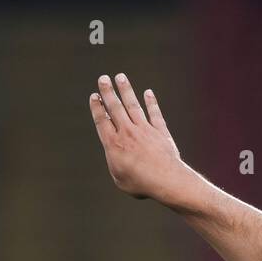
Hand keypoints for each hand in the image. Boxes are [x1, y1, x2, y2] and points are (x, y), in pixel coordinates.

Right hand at [89, 72, 191, 205]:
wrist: (167, 181)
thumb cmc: (141, 184)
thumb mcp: (119, 178)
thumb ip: (115, 163)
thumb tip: (116, 155)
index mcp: (113, 144)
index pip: (102, 120)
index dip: (97, 107)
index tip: (95, 96)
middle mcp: (127, 133)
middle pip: (115, 108)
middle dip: (108, 92)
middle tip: (103, 78)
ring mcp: (145, 130)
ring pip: (133, 106)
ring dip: (126, 90)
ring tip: (121, 77)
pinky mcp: (161, 132)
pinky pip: (155, 114)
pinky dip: (151, 103)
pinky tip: (148, 93)